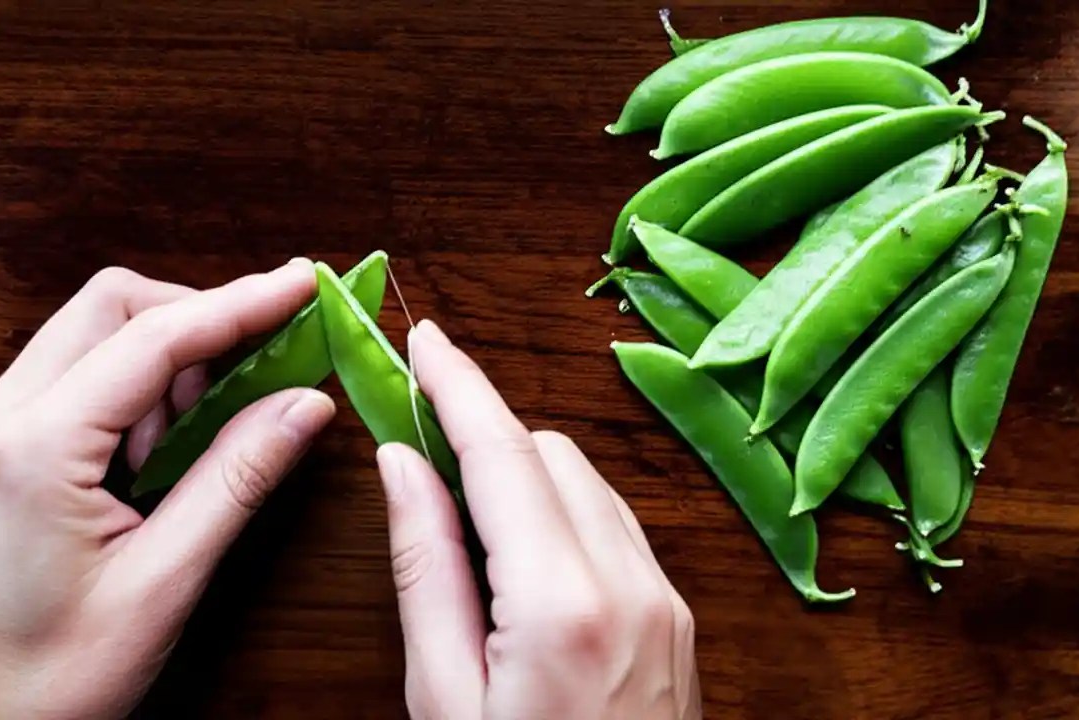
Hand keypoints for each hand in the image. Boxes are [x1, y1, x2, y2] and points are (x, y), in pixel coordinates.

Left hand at [0, 260, 336, 719]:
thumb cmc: (49, 681)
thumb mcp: (163, 581)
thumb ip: (238, 478)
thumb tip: (305, 404)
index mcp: (35, 447)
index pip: (155, 336)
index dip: (241, 303)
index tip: (303, 284)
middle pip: (112, 309)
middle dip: (198, 319)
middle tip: (269, 359)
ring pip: (94, 340)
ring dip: (167, 364)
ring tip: (207, 440)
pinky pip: (76, 385)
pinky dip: (136, 397)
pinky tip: (162, 461)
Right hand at [377, 320, 700, 719]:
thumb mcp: (441, 697)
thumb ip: (424, 567)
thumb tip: (402, 463)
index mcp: (564, 603)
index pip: (499, 451)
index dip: (454, 383)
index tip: (420, 337)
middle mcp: (631, 583)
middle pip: (547, 452)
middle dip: (481, 432)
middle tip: (416, 445)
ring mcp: (665, 599)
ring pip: (584, 481)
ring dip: (521, 470)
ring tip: (460, 510)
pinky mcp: (676, 617)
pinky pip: (613, 524)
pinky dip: (560, 509)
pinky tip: (518, 549)